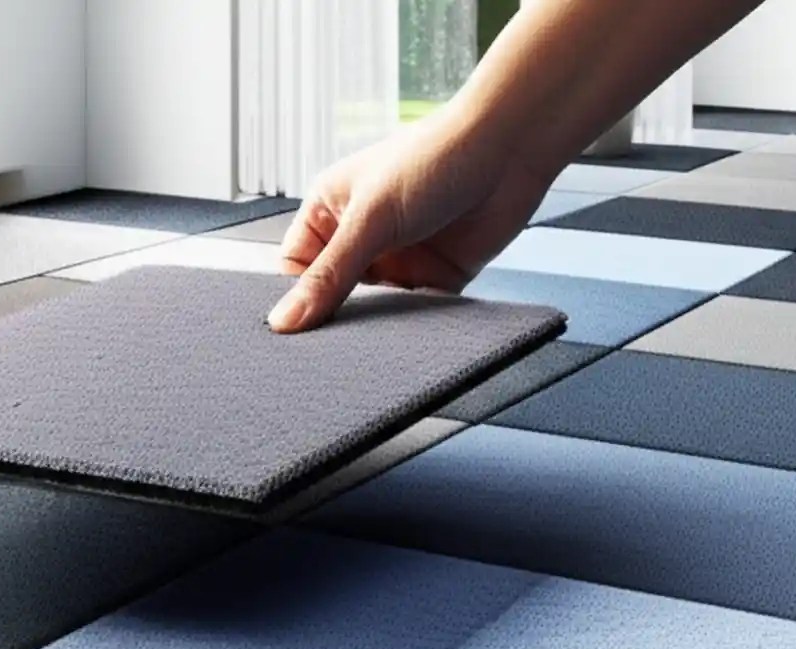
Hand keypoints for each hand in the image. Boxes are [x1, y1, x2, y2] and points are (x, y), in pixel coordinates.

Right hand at [267, 113, 554, 333]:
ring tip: (369, 347)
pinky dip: (414, 326)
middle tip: (327, 352)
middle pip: (332, 294)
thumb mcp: (371, 219)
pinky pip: (415, 315)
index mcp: (331, 211)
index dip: (294, 298)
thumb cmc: (435, 158)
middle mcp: (362, 236)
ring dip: (375, 325)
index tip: (296, 333)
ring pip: (373, 309)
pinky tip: (411, 334)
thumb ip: (330, 276)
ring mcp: (399, 257)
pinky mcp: (436, 277)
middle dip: (334, 319)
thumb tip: (284, 321)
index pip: (295, 269)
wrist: (511, 149)